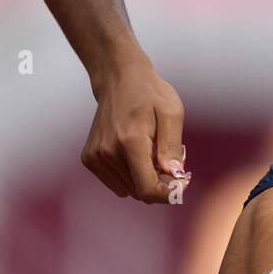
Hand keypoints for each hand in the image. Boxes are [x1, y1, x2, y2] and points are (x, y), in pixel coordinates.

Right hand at [81, 58, 190, 203]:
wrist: (119, 79)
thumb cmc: (151, 94)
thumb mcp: (171, 113)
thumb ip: (172, 146)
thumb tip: (174, 176)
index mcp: (130, 142)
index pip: (147, 189)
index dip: (168, 193)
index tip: (183, 182)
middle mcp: (107, 152)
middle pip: (140, 191)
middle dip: (160, 182)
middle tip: (170, 158)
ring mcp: (95, 157)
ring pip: (129, 190)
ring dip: (145, 178)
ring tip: (152, 151)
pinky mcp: (89, 159)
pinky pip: (118, 183)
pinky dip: (131, 175)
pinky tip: (136, 152)